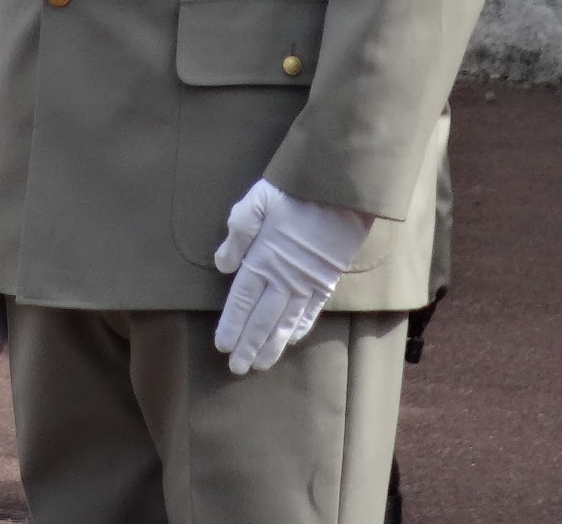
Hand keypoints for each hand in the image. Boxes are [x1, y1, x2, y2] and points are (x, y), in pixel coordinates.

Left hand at [214, 178, 372, 375]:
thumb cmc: (293, 192)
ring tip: (260, 365)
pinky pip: (310, 313)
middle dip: (248, 346)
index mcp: (263, 260)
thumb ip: (237, 233)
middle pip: (261, 320)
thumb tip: (223, 265)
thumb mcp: (256, 202)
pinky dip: (299, 330)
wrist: (339, 191)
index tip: (222, 347)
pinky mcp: (327, 281)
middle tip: (237, 370)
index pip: (242, 301)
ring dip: (271, 346)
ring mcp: (307, 283)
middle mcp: (284, 279)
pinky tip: (290, 341)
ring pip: (285, 324)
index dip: (231, 326)